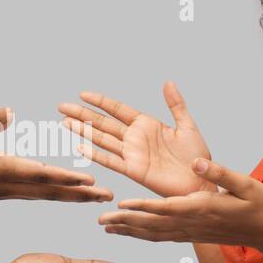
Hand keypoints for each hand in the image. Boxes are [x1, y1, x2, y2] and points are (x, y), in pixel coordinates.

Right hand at [0, 106, 111, 204]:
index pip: (37, 174)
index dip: (65, 176)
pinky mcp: (1, 193)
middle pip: (49, 191)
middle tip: (109, 197)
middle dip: (80, 194)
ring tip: (98, 199)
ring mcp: (3, 192)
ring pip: (44, 196)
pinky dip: (56, 195)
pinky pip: (35, 195)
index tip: (90, 180)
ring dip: (73, 197)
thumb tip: (10, 111)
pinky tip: (69, 195)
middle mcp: (4, 185)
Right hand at [58, 81, 211, 197]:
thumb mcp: (187, 126)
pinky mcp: (134, 170)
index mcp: (146, 125)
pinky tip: (82, 146)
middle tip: (61, 106)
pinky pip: (112, 161)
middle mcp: (135, 139)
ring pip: (102, 139)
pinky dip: (97, 155)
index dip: (100, 102)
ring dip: (84, 131)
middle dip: (82, 114)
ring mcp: (132, 154)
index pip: (117, 110)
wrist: (201, 181)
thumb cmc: (197, 157)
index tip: (83, 94)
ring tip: (65, 122)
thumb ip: (176, 104)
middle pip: (103, 123)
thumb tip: (168, 82)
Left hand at [97, 158, 262, 251]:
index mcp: (202, 209)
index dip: (142, 208)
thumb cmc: (260, 205)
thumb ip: (220, 173)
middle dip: (125, 224)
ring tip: (106, 228)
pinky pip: (162, 238)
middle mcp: (192, 224)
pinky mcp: (192, 236)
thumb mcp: (246, 184)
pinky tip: (130, 233)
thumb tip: (196, 162)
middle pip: (152, 226)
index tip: (121, 206)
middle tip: (100, 221)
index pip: (166, 209)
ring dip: (129, 232)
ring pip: (153, 235)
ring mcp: (191, 233)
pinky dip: (142, 236)